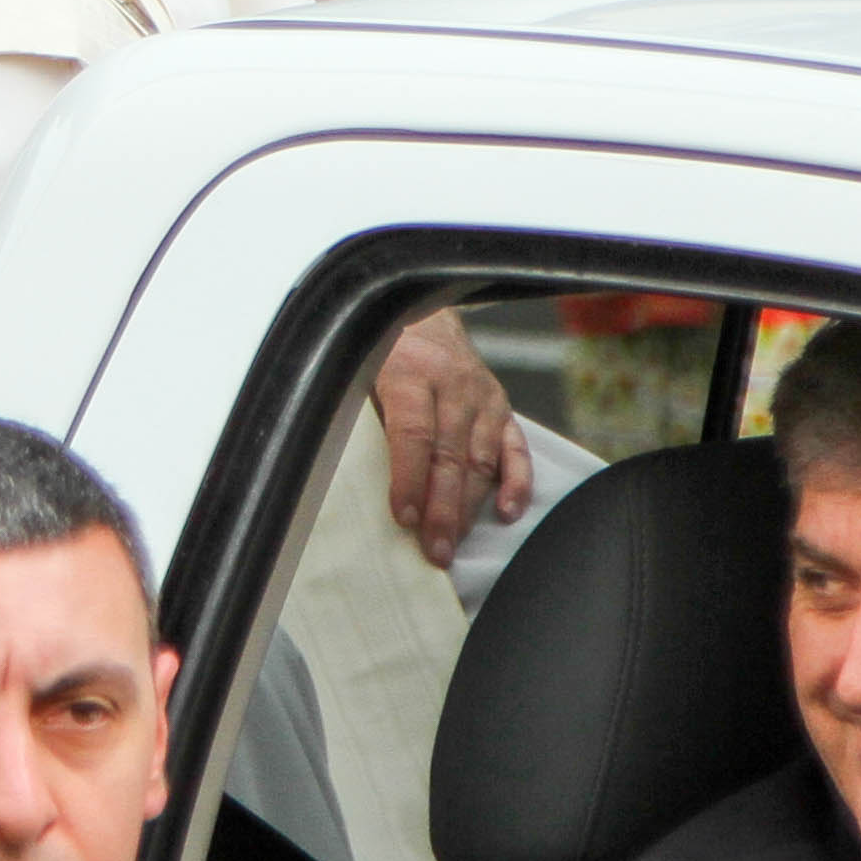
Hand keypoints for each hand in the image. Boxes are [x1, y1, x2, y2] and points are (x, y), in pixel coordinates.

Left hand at [370, 311, 529, 567]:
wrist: (421, 308)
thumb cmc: (381, 351)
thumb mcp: (360, 372)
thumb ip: (361, 416)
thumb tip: (344, 474)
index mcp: (410, 372)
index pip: (414, 433)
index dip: (409, 478)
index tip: (404, 517)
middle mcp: (453, 384)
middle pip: (450, 455)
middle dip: (442, 509)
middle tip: (434, 551)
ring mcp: (482, 397)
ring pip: (480, 459)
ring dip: (467, 508)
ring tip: (453, 545)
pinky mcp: (502, 407)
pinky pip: (515, 448)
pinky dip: (515, 482)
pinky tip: (507, 513)